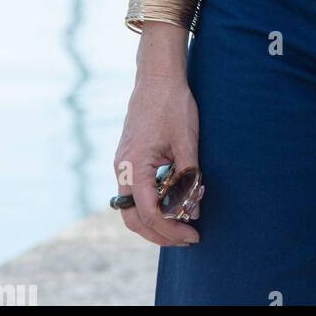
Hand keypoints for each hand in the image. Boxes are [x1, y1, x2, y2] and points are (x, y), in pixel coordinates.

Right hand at [113, 73, 201, 246]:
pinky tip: (176, 201)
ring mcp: (122, 165)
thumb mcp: (187, 140)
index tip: (193, 234)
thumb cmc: (172, 104)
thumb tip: (193, 209)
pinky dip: (155, 203)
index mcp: (133, 166)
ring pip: (133, 208)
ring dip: (158, 219)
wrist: (157, 76)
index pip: (149, 212)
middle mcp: (122, 169)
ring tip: (185, 222)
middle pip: (134, 218)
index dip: (171, 228)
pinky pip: (136, 192)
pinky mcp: (129, 160)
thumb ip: (189, 176)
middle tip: (188, 238)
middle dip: (161, 233)